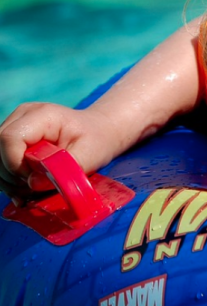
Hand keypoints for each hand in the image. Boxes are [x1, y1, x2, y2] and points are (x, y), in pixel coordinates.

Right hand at [0, 102, 119, 204]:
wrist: (98, 132)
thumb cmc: (96, 140)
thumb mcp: (89, 155)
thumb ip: (62, 170)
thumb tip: (32, 183)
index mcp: (42, 115)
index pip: (9, 138)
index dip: (15, 165)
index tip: (36, 180)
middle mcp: (21, 117)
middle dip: (13, 177)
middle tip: (37, 190)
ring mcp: (13, 128)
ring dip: (11, 183)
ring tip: (36, 190)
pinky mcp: (11, 142)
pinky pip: (0, 166)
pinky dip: (11, 183)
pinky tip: (29, 190)